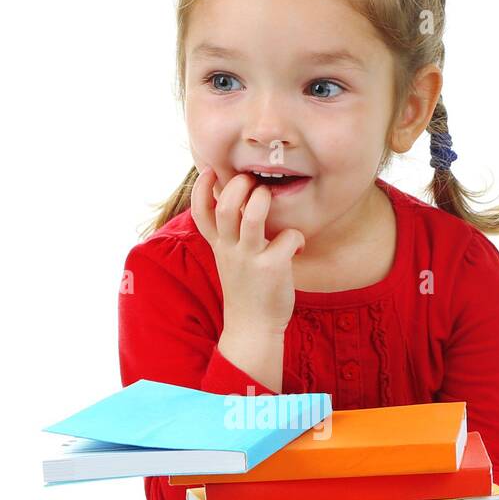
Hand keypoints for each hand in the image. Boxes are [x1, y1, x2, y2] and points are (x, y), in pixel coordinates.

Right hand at [191, 167, 304, 339]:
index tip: (213, 170)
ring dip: (263, 200)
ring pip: (253, 216)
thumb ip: (230, 234)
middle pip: (226, 206)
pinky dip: (297, 236)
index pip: (200, 211)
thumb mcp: (230, 259)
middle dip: (239, 185)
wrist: (252, 328)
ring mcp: (250, 258)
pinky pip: (287, 237)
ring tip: (271, 201)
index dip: (202, 186)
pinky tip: (297, 245)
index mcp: (219, 244)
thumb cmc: (247, 289)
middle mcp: (230, 249)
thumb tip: (239, 203)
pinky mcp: (272, 268)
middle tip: (253, 183)